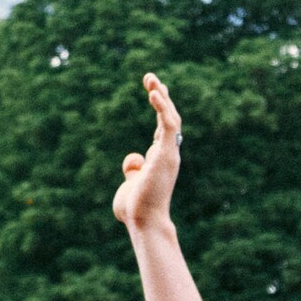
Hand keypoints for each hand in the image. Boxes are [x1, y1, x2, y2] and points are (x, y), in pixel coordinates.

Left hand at [115, 75, 183, 231]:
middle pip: (169, 118)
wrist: (143, 221)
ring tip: (151, 79)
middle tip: (150, 79)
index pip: (164, 129)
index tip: (153, 92)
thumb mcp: (129, 184)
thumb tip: (133, 160)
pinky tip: (153, 94)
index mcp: (161, 160)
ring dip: (161, 97)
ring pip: (171, 118)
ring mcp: (169, 154)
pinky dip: (163, 108)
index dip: (160, 109)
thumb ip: (132, 171)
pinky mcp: (167, 154)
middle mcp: (168, 154)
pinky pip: (169, 125)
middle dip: (161, 97)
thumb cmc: (136, 208)